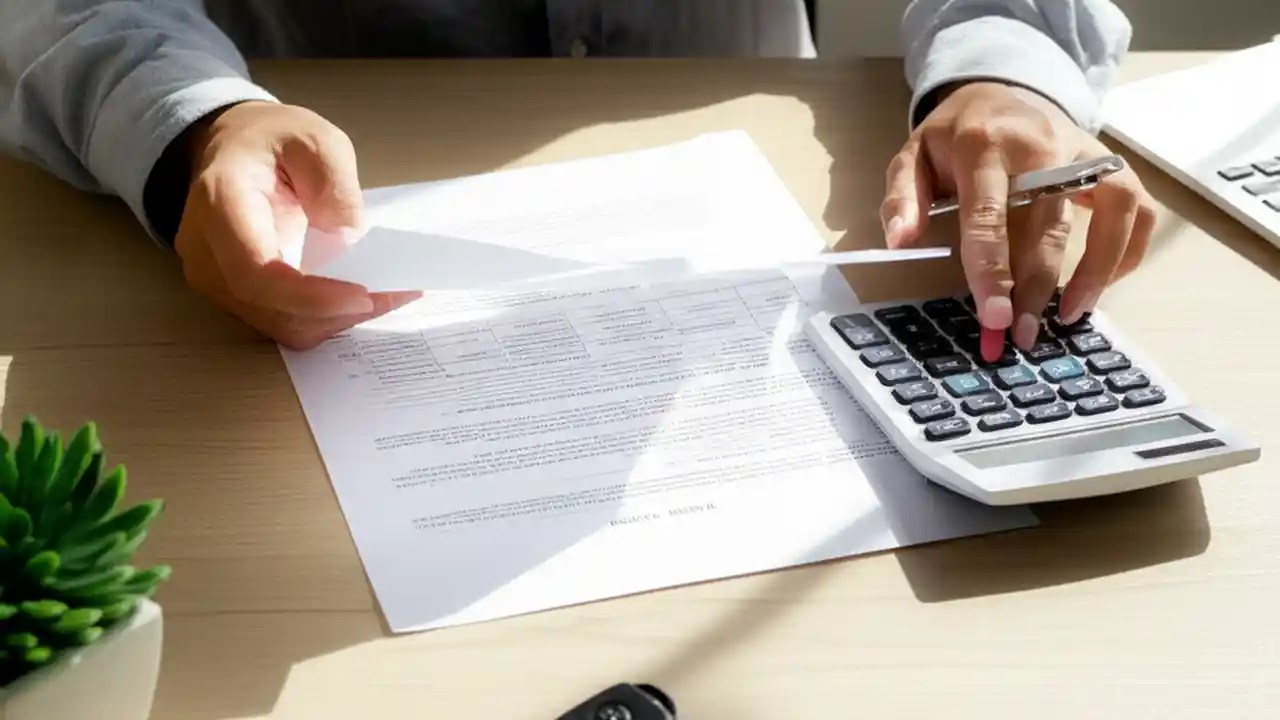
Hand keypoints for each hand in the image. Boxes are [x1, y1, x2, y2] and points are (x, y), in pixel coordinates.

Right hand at [174, 101, 419, 348]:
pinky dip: (326, 317)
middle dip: (337, 311)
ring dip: (337, 319)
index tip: (364, 295)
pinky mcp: (236, 296)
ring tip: (386, 293)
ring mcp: (217, 279)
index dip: (310, 298)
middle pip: (271, 308)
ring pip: (281, 325)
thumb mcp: (317, 141)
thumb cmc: (273, 139)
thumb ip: (335, 188)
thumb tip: (350, 243)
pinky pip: (283, 321)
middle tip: (396, 292)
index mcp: (220, 203)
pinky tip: (358, 296)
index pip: (255, 272)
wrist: (234, 149)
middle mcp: (207, 251)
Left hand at [881, 81, 1154, 359]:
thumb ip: (903, 197)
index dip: (992, 271)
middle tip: (1021, 335)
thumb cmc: (953, 136)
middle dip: (1036, 287)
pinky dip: (1128, 250)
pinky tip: (1102, 285)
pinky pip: (1137, 207)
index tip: (993, 317)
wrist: (998, 89)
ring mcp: (1083, 152)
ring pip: (1110, 212)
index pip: (989, 216)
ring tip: (1070, 317)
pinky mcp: (1109, 161)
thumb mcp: (912, 156)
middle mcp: (1042, 146)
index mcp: (984, 146)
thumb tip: (899, 241)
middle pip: (1049, 224)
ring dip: (1095, 271)